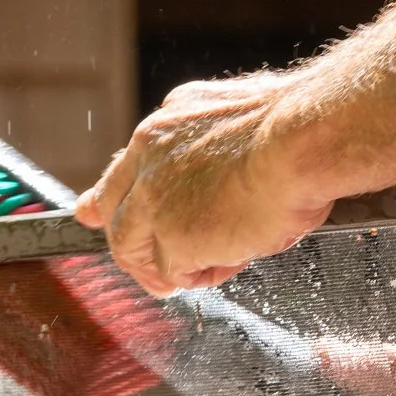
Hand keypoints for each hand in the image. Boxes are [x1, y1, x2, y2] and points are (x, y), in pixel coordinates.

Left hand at [75, 73, 336, 294]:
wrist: (304, 138)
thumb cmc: (296, 130)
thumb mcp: (237, 119)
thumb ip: (207, 144)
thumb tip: (214, 167)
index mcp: (167, 126)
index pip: (122, 169)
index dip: (105, 200)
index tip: (91, 215)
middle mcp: (149, 158)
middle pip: (115, 216)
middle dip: (133, 250)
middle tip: (159, 273)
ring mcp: (155, 199)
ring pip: (133, 250)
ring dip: (165, 269)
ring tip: (208, 266)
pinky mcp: (172, 236)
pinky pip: (174, 274)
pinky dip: (203, 275)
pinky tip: (234, 258)